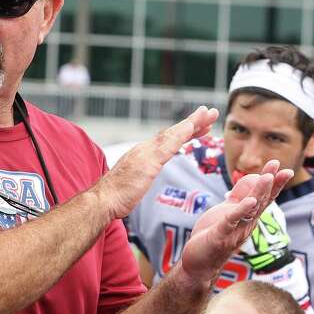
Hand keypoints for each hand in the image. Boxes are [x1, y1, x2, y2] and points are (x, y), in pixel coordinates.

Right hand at [91, 105, 218, 219]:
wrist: (102, 200)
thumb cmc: (117, 195)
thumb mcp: (134, 181)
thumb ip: (141, 174)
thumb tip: (145, 175)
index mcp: (144, 153)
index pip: (168, 139)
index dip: (185, 131)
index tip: (200, 126)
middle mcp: (145, 148)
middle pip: (173, 132)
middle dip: (193, 122)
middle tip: (211, 112)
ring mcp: (146, 153)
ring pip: (173, 133)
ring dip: (192, 122)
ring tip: (208, 114)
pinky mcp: (148, 161)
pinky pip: (168, 145)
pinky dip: (181, 134)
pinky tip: (192, 127)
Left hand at [178, 160, 293, 284]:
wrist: (199, 264)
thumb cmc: (214, 235)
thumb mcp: (228, 211)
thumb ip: (240, 197)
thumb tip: (255, 177)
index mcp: (247, 216)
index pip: (263, 196)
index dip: (272, 181)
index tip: (279, 165)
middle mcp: (246, 223)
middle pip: (262, 201)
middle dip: (272, 184)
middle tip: (283, 168)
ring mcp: (235, 230)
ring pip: (251, 210)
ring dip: (259, 193)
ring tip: (267, 177)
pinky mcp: (221, 236)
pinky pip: (232, 222)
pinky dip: (241, 211)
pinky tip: (249, 202)